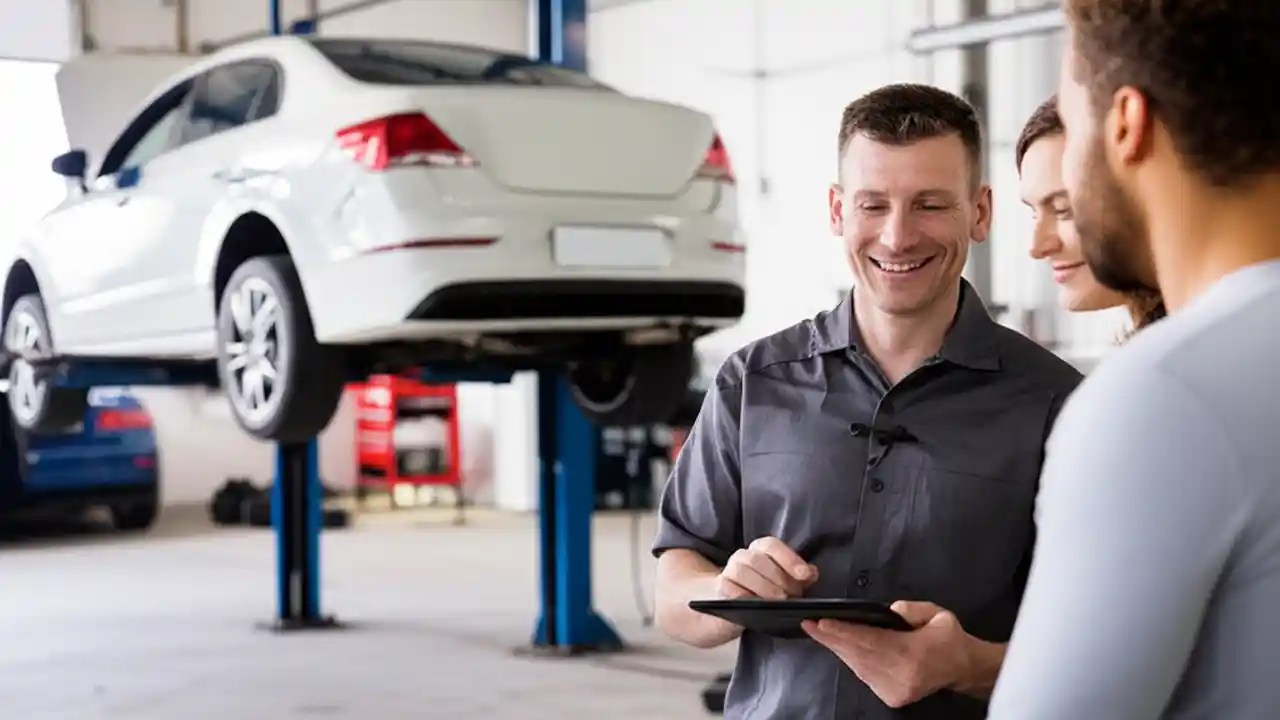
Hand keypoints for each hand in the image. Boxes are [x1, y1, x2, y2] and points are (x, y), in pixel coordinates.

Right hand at [716, 536, 818, 600]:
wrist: (737, 607)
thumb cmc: (766, 591)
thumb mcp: (787, 582)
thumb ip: (800, 576)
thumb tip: (811, 572)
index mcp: (761, 549)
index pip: (773, 546)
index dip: (790, 559)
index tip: (804, 575)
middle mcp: (744, 555)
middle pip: (759, 560)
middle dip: (779, 578)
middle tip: (792, 595)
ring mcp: (730, 569)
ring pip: (743, 571)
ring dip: (763, 587)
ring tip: (778, 601)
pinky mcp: (721, 586)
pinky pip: (729, 588)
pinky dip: (744, 595)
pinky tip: (757, 605)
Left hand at [802, 601, 997, 707]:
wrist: (963, 668)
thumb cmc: (948, 638)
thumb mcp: (936, 614)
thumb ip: (912, 609)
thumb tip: (888, 610)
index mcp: (913, 654)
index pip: (869, 640)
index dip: (843, 631)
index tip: (821, 623)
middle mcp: (901, 676)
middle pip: (857, 654)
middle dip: (831, 638)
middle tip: (809, 624)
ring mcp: (894, 690)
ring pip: (857, 666)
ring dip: (838, 649)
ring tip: (821, 632)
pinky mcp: (891, 697)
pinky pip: (863, 675)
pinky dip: (851, 660)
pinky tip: (840, 647)